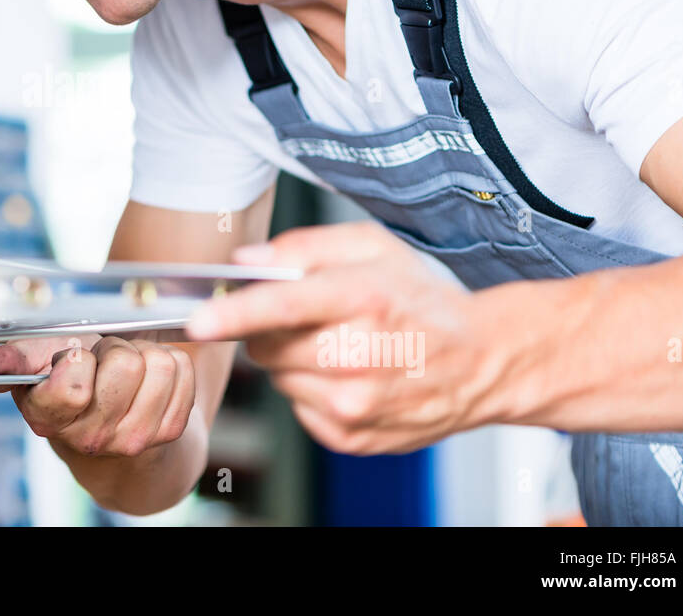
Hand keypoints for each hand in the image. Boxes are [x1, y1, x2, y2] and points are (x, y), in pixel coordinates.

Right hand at [0, 334, 195, 457]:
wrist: (118, 415)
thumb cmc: (74, 378)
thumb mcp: (38, 363)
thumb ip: (7, 361)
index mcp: (49, 418)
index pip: (72, 386)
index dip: (77, 360)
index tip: (74, 358)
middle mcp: (90, 438)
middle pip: (125, 365)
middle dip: (115, 350)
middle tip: (104, 362)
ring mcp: (134, 439)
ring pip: (159, 366)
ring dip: (145, 356)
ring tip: (128, 371)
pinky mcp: (170, 430)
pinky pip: (183, 373)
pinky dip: (171, 366)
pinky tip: (151, 380)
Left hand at [186, 221, 499, 454]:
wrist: (482, 362)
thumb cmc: (422, 300)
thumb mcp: (372, 248)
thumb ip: (304, 247)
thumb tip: (247, 261)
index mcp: (364, 298)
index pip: (284, 306)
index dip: (235, 313)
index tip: (199, 321)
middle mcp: (359, 355)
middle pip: (268, 346)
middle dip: (274, 330)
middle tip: (315, 320)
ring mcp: (356, 404)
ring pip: (279, 379)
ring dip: (295, 363)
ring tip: (342, 350)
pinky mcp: (352, 436)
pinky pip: (297, 409)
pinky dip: (313, 392)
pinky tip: (350, 379)